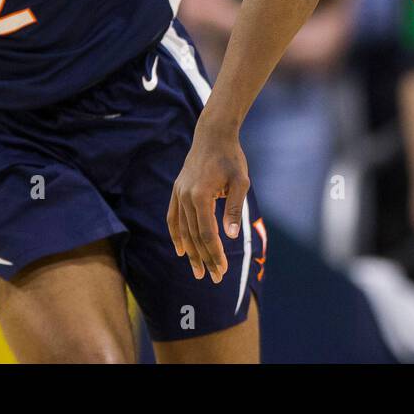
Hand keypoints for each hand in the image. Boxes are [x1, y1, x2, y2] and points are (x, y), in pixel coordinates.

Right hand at [167, 121, 249, 283]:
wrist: (213, 135)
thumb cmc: (231, 158)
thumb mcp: (241, 182)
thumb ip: (235, 210)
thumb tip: (231, 236)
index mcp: (201, 196)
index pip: (207, 234)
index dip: (215, 254)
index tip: (222, 270)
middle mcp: (185, 197)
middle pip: (194, 236)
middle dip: (205, 259)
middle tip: (214, 278)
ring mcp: (178, 194)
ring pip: (183, 230)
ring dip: (191, 253)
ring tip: (198, 271)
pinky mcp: (177, 191)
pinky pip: (173, 218)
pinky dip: (176, 236)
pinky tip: (181, 251)